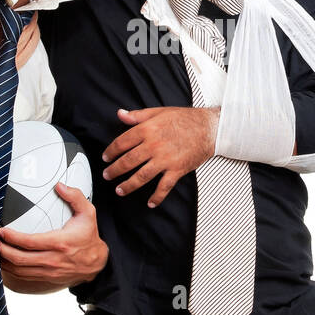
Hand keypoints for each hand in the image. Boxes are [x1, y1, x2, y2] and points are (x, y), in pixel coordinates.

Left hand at [0, 183, 106, 292]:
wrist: (97, 263)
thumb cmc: (89, 237)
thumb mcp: (88, 214)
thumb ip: (75, 197)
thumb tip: (59, 185)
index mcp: (60, 243)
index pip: (30, 242)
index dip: (12, 237)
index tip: (2, 230)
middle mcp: (53, 260)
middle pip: (19, 259)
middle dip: (2, 250)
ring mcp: (49, 271)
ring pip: (19, 270)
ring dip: (3, 262)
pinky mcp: (46, 278)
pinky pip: (23, 277)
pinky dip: (10, 271)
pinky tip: (3, 262)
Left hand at [102, 107, 217, 206]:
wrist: (208, 128)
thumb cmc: (184, 118)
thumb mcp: (158, 112)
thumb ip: (137, 115)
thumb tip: (120, 114)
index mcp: (147, 129)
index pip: (122, 142)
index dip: (111, 151)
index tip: (105, 158)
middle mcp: (153, 145)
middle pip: (128, 161)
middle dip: (114, 170)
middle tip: (107, 175)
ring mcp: (165, 159)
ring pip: (141, 176)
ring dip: (128, 185)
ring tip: (119, 190)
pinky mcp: (177, 170)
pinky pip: (164, 187)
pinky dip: (157, 197)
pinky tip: (150, 203)